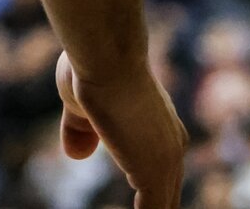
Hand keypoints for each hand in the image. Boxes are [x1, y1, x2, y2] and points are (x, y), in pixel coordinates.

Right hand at [54, 52, 185, 208]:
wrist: (104, 56)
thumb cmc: (91, 69)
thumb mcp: (80, 105)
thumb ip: (81, 131)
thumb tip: (77, 155)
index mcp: (161, 129)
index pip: (161, 176)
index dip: (148, 196)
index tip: (136, 204)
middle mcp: (172, 146)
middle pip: (168, 198)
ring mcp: (167, 161)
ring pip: (162, 208)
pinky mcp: (155, 174)